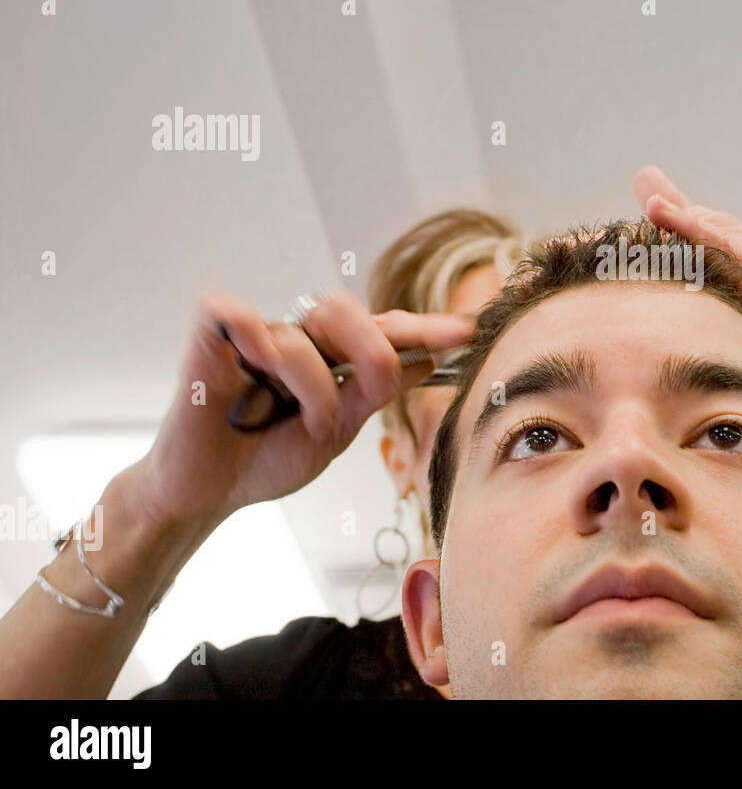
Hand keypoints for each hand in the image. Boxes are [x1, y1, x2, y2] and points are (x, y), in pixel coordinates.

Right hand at [128, 290, 472, 531]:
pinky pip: (233, 315)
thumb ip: (376, 391)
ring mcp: (253, 337)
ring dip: (317, 388)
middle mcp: (296, 338)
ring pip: (302, 335)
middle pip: (346, 312)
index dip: (425, 326)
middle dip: (374, 349)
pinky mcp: (208, 341)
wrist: (209, 494)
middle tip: (380, 386)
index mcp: (330, 356)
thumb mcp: (336, 431)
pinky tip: (261, 363)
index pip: (382, 327)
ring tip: (312, 425)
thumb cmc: (266, 458)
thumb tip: (431, 359)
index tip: (468, 333)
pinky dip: (253, 336)